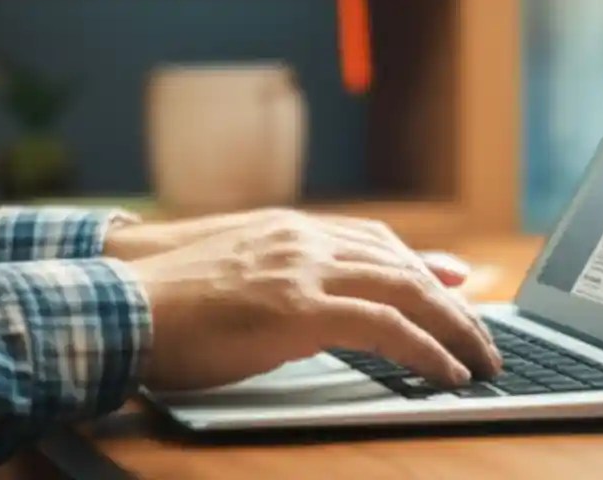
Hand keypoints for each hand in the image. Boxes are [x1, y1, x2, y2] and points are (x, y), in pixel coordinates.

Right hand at [122, 210, 501, 390]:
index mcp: (289, 230)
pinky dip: (426, 350)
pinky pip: (386, 328)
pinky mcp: (300, 309)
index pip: (375, 241)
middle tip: (481, 332)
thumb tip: (305, 307)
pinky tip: (446, 372)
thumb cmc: (165, 303)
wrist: (120, 304)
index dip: (421, 262)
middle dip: (451, 300)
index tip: (454, 279)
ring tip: (480, 358)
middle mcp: (305, 240)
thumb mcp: (232, 275)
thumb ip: (278, 278)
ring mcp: (304, 270)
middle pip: (401, 264)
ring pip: (407, 290)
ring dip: (454, 327)